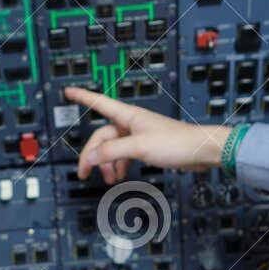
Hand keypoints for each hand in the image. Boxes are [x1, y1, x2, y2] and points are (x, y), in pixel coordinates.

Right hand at [63, 86, 231, 182]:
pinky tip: (120, 174)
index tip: (68, 91)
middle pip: (102, 136)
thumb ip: (111, 152)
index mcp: (127, 116)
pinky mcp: (146, 147)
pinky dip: (119, 165)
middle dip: (92, 155)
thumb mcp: (138, 147)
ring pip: (112, 149)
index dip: (82, 96)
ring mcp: (138, 135)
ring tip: (109, 178)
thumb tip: (90, 157)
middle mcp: (131, 123)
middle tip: (84, 172)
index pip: (98, 102)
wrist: (199, 150)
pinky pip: (124, 155)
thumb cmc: (176, 142)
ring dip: (107, 164)